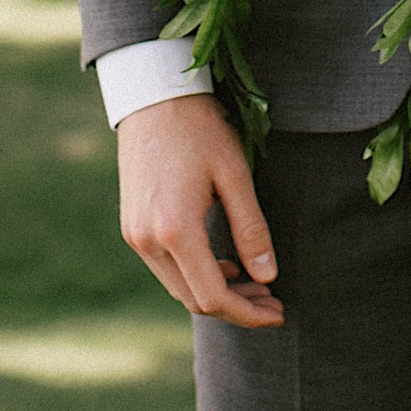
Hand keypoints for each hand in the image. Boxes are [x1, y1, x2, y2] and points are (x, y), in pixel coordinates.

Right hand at [117, 93, 282, 328]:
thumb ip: (251, 228)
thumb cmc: (199, 129)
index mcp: (176, 230)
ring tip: (254, 282)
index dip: (249, 313)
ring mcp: (135, 235)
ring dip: (216, 292)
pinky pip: (166, 267)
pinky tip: (224, 263)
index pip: (213, 297)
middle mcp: (148, 241)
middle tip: (272, 298)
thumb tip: (268, 276)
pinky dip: (195, 274)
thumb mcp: (234, 174)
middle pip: (194, 300)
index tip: (278, 312)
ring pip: (179, 287)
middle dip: (237, 306)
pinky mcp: (131, 226)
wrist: (152, 96)